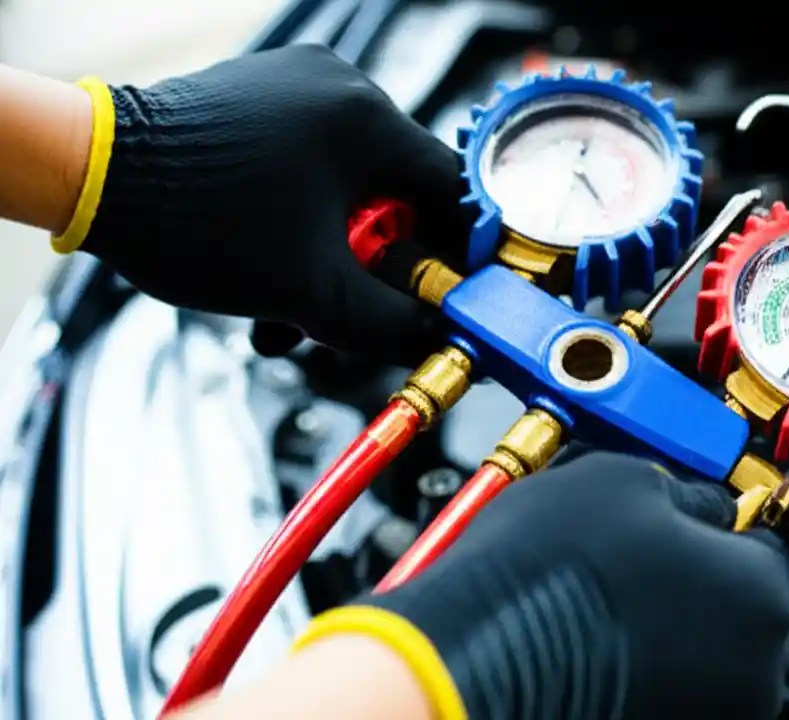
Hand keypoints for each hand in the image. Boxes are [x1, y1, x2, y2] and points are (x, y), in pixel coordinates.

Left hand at [77, 44, 467, 364]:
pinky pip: (309, 167)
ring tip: (296, 305)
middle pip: (396, 193)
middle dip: (379, 264)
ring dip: (336, 254)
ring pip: (350, 187)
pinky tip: (274, 268)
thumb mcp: (313, 292)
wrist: (92, 181)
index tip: (449, 291)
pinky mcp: (258, 99)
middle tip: (359, 311)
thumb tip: (432, 336)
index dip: (457, 252)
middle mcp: (337, 88)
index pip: (450, 190)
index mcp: (366, 119)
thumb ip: (390, 323)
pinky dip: (305, 222)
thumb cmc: (195, 219)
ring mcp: (293, 87)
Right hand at [301, 452, 788, 718]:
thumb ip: (686, 489)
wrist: (471, 656)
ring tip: (600, 594)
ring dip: (667, 625)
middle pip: (740, 610)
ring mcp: (703, 716)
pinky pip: (665, 687)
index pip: (779, 549)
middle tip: (638, 551)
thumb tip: (698, 500)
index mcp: (762, 599)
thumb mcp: (626, 479)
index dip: (736, 524)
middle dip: (699, 578)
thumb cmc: (544, 573)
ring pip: (700, 655)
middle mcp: (752, 675)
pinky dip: (638, 664)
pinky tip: (590, 635)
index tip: (710, 517)